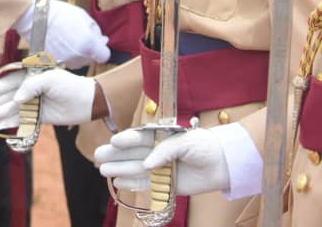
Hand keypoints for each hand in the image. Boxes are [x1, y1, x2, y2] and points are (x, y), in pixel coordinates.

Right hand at [0, 68, 95, 129]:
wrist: (86, 102)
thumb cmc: (69, 85)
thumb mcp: (50, 79)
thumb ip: (31, 86)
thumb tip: (16, 98)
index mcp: (33, 76)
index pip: (13, 79)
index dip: (1, 86)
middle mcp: (32, 89)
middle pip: (10, 95)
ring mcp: (34, 103)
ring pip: (14, 108)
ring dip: (1, 112)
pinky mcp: (39, 116)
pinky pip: (21, 119)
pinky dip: (10, 122)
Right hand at [14, 0, 109, 68]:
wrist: (35, 18)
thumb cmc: (60, 13)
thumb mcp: (83, 17)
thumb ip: (95, 31)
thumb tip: (102, 40)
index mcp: (88, 45)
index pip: (104, 56)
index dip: (102, 49)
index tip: (98, 43)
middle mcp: (79, 57)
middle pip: (91, 59)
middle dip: (90, 50)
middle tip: (81, 37)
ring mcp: (66, 61)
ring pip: (79, 62)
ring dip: (78, 54)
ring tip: (69, 40)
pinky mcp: (55, 63)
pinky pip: (66, 62)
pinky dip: (66, 55)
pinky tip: (61, 44)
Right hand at [95, 126, 230, 195]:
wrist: (223, 164)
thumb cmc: (205, 147)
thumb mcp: (186, 142)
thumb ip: (165, 151)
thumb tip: (147, 164)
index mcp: (162, 137)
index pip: (140, 137)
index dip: (127, 139)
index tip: (115, 140)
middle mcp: (158, 152)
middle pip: (133, 153)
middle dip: (115, 154)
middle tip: (98, 155)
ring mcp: (161, 168)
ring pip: (136, 169)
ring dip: (120, 169)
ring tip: (103, 170)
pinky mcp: (166, 184)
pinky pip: (146, 184)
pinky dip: (132, 184)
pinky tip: (118, 182)